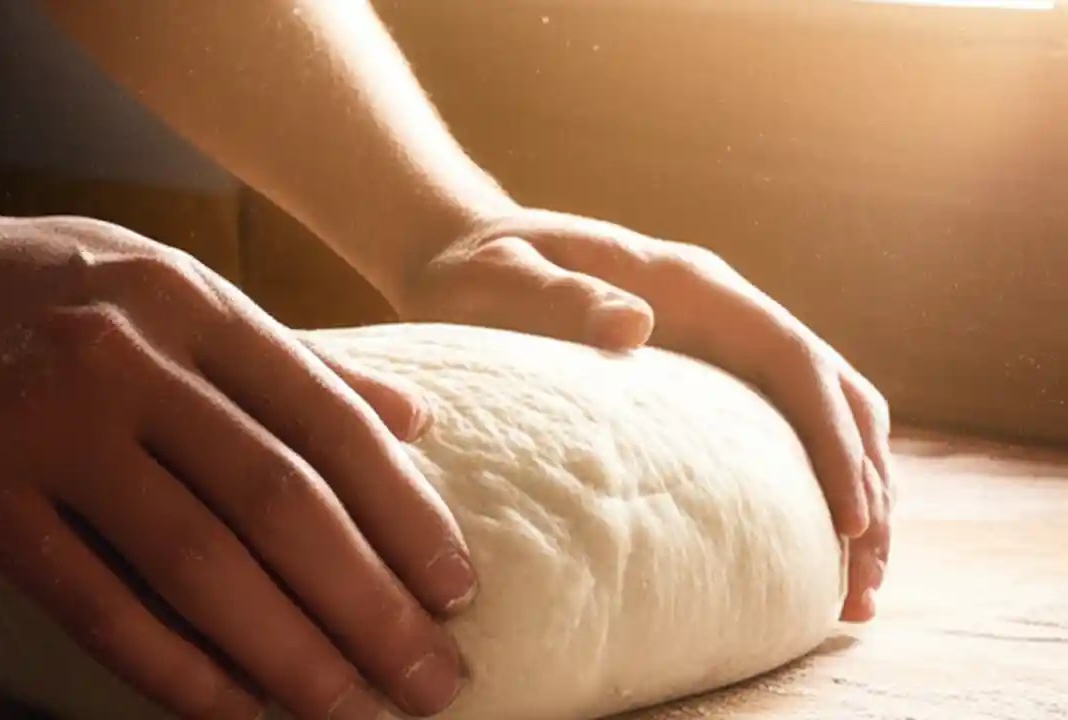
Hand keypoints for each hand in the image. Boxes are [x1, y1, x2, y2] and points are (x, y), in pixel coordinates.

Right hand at [0, 207, 474, 718]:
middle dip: (372, 604)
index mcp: (188, 300)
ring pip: (199, 566)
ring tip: (357, 710)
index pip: (327, 419)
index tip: (460, 586)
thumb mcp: (162, 285)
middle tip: (434, 680)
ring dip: (291, 655)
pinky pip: (97, 607)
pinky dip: (175, 670)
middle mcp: (127, 360)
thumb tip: (417, 422)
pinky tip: (236, 713)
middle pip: (280, 503)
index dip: (405, 511)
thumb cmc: (27, 289)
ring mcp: (49, 433)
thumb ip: (289, 358)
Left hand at [391, 208, 891, 622]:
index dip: (832, 437)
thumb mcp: (502, 279)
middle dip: (864, 481)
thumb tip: (637, 327)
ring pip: (819, 412)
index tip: (851, 517)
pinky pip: (777, 428)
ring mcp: (716, 343)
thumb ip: (560, 297)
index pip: (790, 356)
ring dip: (852, 490)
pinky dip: (808, 485)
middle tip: (864, 579)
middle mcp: (720, 310)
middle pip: (830, 391)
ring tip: (854, 584)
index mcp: (689, 284)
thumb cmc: (478, 270)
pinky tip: (806, 547)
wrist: (463, 254)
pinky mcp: (701, 377)